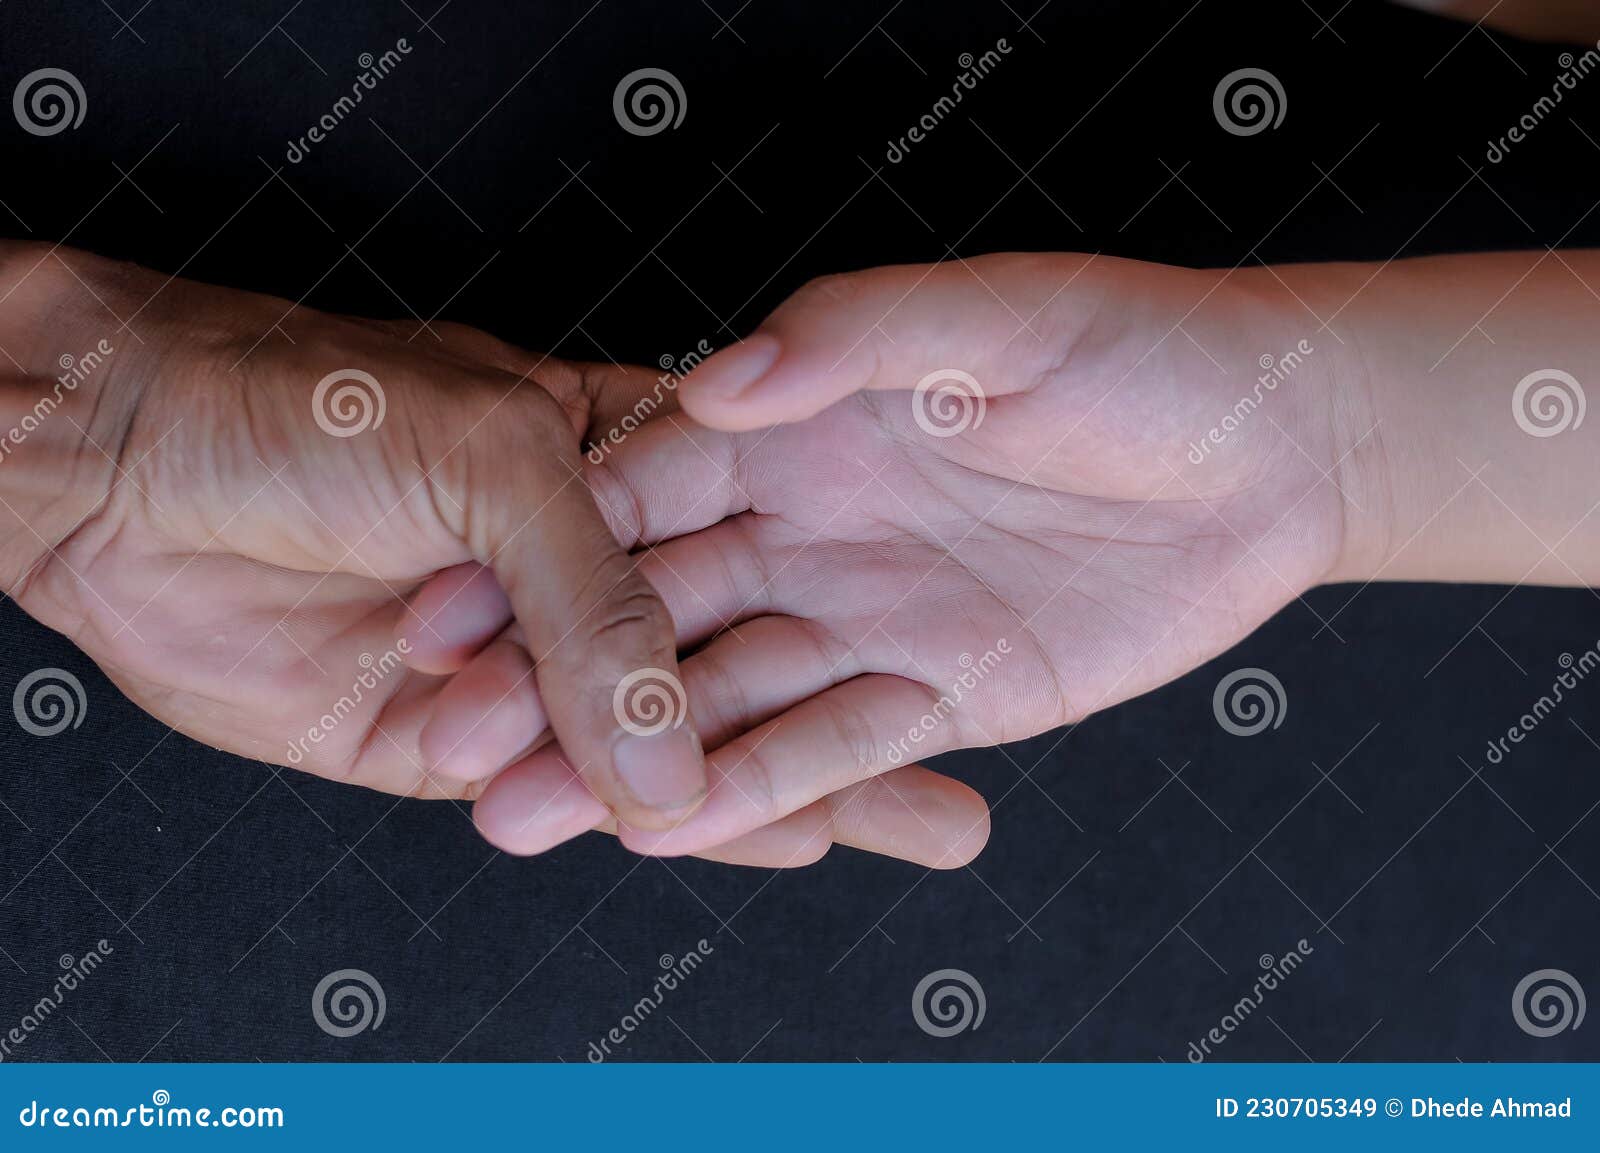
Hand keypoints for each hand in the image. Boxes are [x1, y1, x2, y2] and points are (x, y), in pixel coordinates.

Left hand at [0, 241, 984, 866]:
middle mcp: (591, 563)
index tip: (955, 637)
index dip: (864, 583)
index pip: (771, 530)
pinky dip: (667, 822)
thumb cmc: (300, 403)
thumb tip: (680, 757)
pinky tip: (764, 845)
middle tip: (960, 763)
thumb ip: (602, 609)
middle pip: (750, 643)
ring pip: (673, 731)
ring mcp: (533, 658)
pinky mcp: (465, 741)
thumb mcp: (494, 462)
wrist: (120, 472)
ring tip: (912, 824)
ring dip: (789, 781)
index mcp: (624, 455)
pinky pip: (579, 788)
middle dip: (861, 704)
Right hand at [421, 253, 1357, 856]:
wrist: (1273, 447)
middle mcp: (809, 525)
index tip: (440, 607)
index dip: (538, 553)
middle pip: (654, 612)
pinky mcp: (938, 690)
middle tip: (450, 747)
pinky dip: (760, 789)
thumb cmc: (1143, 349)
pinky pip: (834, 747)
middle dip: (549, 678)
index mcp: (795, 424)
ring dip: (627, 755)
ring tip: (522, 817)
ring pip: (721, 696)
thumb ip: (854, 339)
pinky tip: (673, 828)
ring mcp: (866, 614)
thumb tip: (715, 379)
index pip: (636, 492)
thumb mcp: (1001, 315)